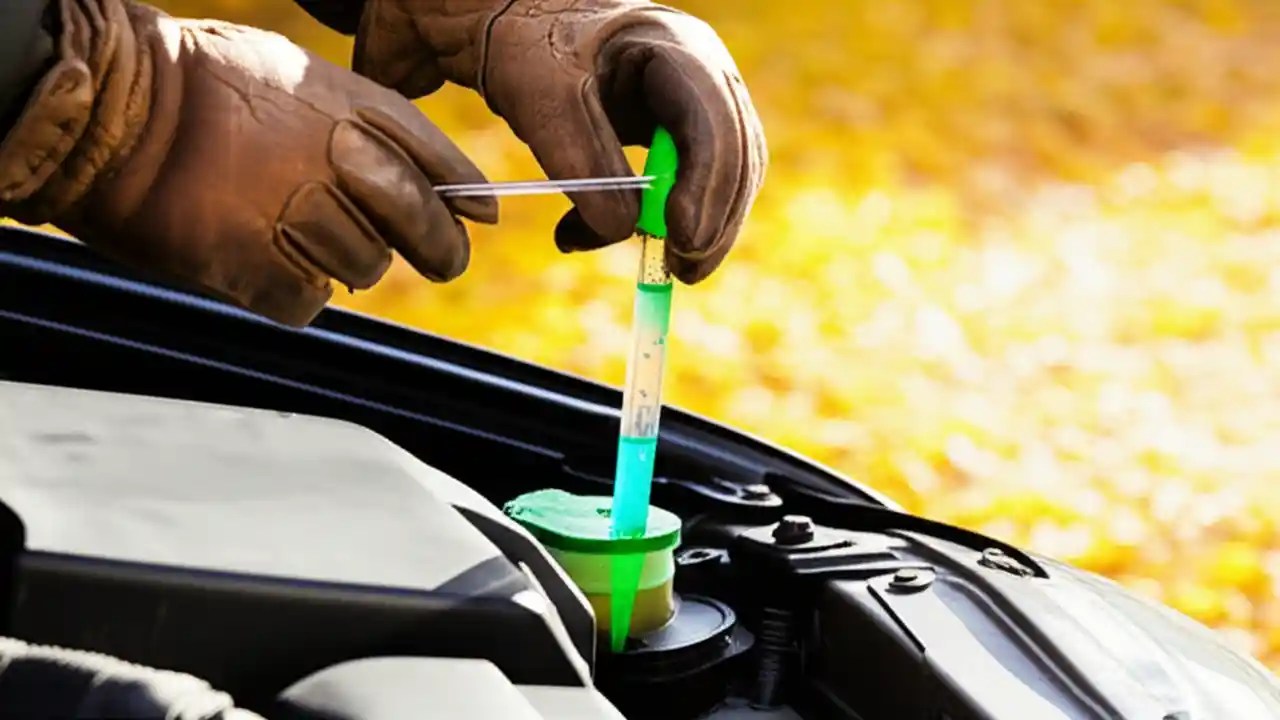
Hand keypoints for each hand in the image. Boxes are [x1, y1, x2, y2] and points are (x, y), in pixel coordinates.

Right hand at [0, 0, 496, 326]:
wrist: (112, 104)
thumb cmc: (194, 85)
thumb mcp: (292, 78)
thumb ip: (356, 123)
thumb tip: (417, 175)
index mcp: (350, 107)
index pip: (436, 159)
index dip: (464, 192)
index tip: (483, 215)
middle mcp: (340, 160)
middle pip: (422, 225)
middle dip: (440, 248)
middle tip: (442, 259)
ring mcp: (300, 213)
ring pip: (365, 267)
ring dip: (342, 263)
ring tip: (293, 235)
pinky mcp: (257, 263)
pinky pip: (307, 300)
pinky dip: (293, 294)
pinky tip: (263, 265)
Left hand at [353, 0, 766, 282]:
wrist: (518, 29)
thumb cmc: (529, 49)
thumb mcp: (543, 103)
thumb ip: (583, 163)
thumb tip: (624, 230)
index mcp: (677, 50)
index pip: (713, 123)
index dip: (705, 186)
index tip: (680, 239)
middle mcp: (704, 75)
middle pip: (735, 156)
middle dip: (712, 220)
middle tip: (681, 272)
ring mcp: (700, 104)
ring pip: (724, 178)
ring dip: (696, 230)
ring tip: (663, 268)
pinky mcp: (682, 132)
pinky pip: (696, 185)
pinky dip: (663, 221)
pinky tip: (618, 236)